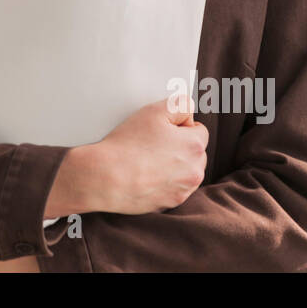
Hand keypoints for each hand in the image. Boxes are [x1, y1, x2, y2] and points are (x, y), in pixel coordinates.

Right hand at [82, 92, 207, 215]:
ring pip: (187, 172)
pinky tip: (148, 175)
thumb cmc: (128, 145)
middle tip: (155, 144)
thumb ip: (179, 105)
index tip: (162, 130)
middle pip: (196, 153)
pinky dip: (166, 183)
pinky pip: (175, 188)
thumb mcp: (153, 111)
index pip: (199, 130)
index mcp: (195, 145)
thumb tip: (189, 111)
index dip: (179, 126)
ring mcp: (184, 189)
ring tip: (150, 160)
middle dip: (181, 147)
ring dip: (176, 166)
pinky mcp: (171, 203)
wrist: (107, 177)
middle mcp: (195, 170)